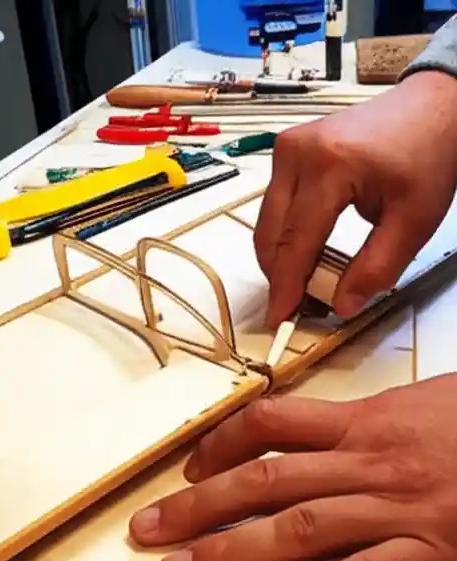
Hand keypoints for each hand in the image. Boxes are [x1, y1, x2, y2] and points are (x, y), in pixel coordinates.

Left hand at [127, 374, 456, 560]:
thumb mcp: (433, 403)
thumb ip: (377, 418)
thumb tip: (331, 426)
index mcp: (368, 422)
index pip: (271, 424)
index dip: (219, 445)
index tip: (186, 469)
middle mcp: (371, 463)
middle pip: (263, 479)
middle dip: (195, 506)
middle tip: (144, 529)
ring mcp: (400, 508)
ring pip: (296, 526)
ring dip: (228, 551)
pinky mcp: (434, 552)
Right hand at [256, 70, 456, 327]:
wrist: (430, 109)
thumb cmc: (426, 153)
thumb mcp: (415, 219)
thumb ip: (378, 267)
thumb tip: (343, 303)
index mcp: (329, 166)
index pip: (297, 240)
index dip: (286, 284)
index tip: (280, 315)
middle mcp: (298, 153)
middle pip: (271, 233)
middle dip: (281, 274)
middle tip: (299, 303)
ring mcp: (287, 148)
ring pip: (266, 221)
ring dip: (282, 255)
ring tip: (308, 278)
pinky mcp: (286, 150)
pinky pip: (274, 204)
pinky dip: (287, 232)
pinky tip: (308, 248)